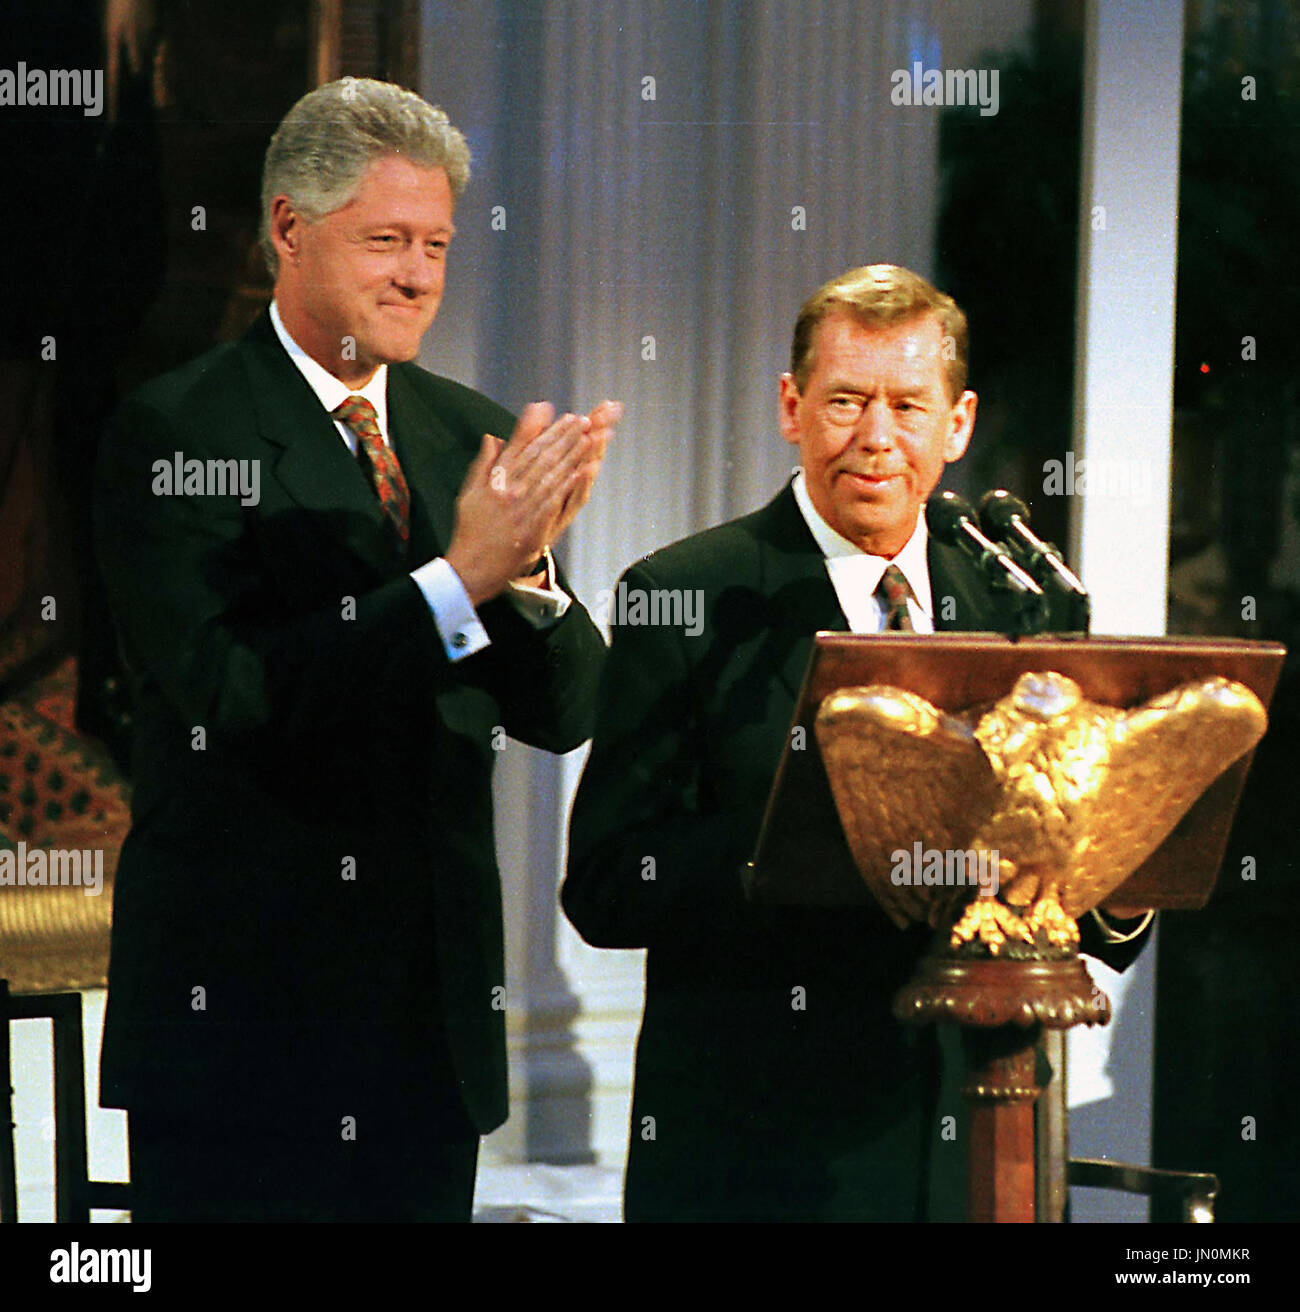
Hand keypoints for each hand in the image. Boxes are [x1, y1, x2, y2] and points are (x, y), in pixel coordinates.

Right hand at [445, 402, 612, 604]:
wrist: (471, 569)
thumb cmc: (470, 531)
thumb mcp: (469, 493)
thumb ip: (484, 463)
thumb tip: (493, 435)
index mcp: (494, 480)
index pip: (519, 447)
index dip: (537, 427)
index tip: (552, 409)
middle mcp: (509, 490)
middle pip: (540, 457)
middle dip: (562, 435)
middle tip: (581, 419)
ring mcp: (522, 510)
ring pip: (551, 475)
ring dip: (573, 453)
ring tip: (591, 436)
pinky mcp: (534, 528)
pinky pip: (556, 501)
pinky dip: (571, 483)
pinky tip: (586, 469)